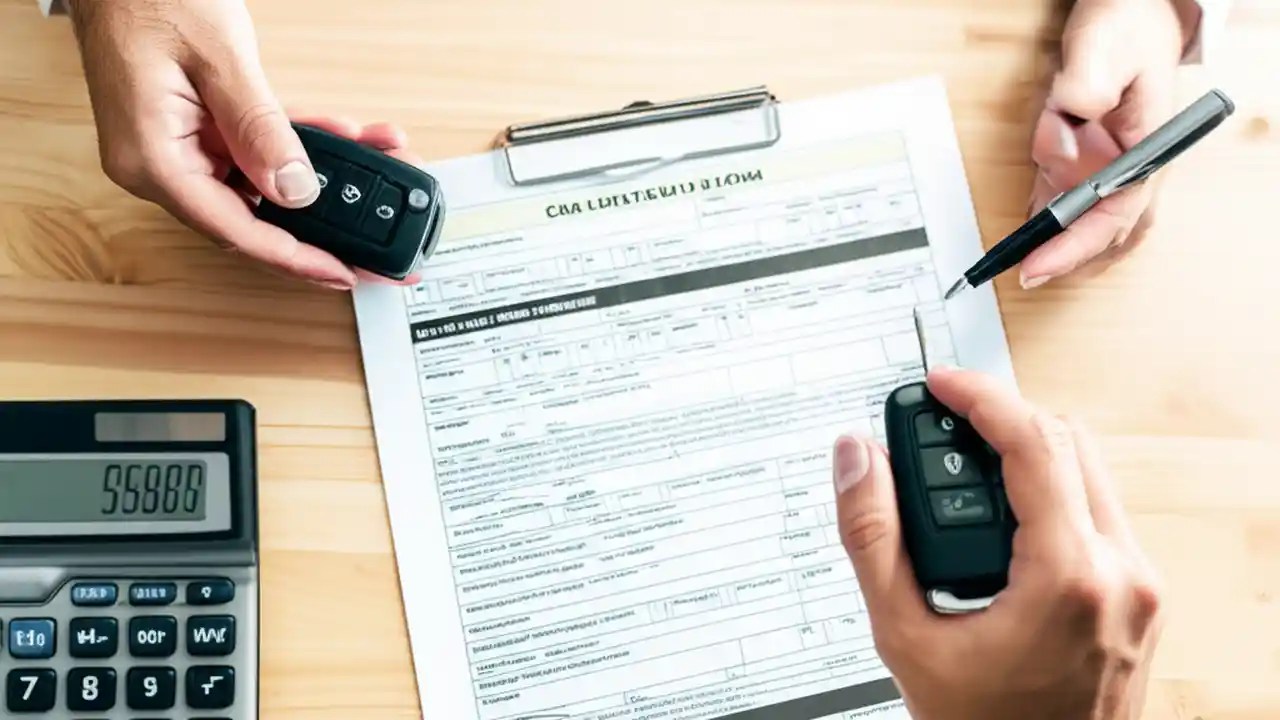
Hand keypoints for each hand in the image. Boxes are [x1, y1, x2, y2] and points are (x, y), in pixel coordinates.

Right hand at [65, 0, 420, 289]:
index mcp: (152, 160)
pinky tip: (344, 136)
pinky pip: (255, 153)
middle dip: (324, 219)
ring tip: (379, 163)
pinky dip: (299, 145)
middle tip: (376, 237)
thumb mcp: (219, 58)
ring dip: (322, 175)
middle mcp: (161, 165)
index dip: (295, 257)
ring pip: (264, 185)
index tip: (340, 271)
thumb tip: (295, 189)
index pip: (235, 229)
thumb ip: (259, 128)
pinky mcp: (196, 131)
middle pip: (255, 217)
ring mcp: (178, 149)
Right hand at [831, 367, 1163, 719]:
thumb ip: (871, 537)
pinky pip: (1098, 510)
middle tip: (941, 426)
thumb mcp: (903, 635)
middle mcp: (1122, 573)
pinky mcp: (1140, 595)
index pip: (1033, 442)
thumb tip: (857, 459)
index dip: (979, 396)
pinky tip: (999, 523)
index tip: (939, 384)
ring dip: (1026, 454)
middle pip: (1068, 441)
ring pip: (1089, 470)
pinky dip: (1049, 493)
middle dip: (999, 419)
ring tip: (962, 475)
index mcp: (1071, 576)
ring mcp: (1139, 585)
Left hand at [1020, 0, 1200, 287]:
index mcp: (1147, 150)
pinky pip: (1075, 200)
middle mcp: (1136, 165)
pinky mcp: (1095, 158)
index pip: (1112, 216)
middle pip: (1104, 232)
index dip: (1073, 248)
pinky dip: (1052, 220)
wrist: (1138, 10)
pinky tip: (1030, 228)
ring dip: (1059, 244)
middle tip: (1022, 273)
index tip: (1036, 266)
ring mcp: (1117, 165)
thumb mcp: (1103, 50)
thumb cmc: (1127, 27)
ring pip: (1090, 223)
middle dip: (1064, 257)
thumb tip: (1059, 137)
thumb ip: (1082, 88)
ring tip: (1022, 259)